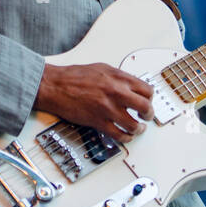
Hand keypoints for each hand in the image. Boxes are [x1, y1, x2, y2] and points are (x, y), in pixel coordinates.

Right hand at [37, 62, 154, 141]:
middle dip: (149, 115)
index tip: (147, 101)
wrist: (55, 86)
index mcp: (119, 78)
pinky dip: (125, 138)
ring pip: (134, 125)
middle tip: (146, 117)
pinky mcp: (98, 122)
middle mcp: (116, 93)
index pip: (147, 90)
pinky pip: (118, 135)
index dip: (150, 98)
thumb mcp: (102, 69)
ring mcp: (108, 108)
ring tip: (137, 128)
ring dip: (139, 129)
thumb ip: (119, 78)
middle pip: (145, 107)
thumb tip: (131, 86)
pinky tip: (125, 136)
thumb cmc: (74, 76)